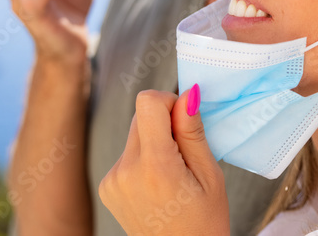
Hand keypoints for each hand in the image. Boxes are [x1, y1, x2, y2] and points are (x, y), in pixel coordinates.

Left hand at [99, 87, 228, 235]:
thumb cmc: (203, 224)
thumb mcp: (210, 177)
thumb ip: (193, 133)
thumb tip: (186, 95)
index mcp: (155, 167)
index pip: (147, 102)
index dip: (170, 101)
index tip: (185, 120)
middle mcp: (125, 170)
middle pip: (141, 116)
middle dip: (165, 124)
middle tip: (185, 154)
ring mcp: (112, 180)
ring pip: (135, 134)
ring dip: (154, 142)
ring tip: (173, 175)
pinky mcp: (107, 187)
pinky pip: (127, 154)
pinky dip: (143, 159)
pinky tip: (158, 185)